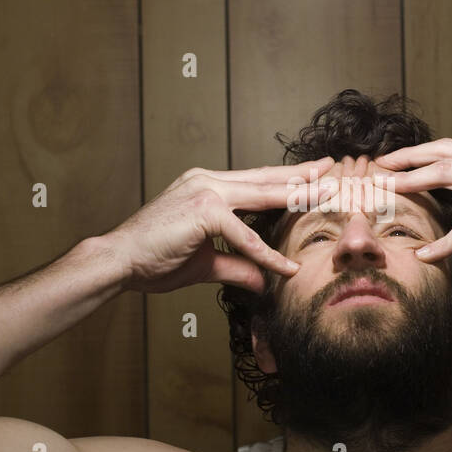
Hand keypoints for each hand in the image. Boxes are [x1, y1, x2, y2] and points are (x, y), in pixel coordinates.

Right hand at [103, 157, 335, 292]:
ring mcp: (205, 191)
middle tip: (333, 169)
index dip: (287, 177)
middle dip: (302, 175)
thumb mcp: (205, 264)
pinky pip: (244, 235)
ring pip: (262, 194)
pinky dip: (266, 254)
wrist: (118, 261)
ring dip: (298, 196)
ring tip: (328, 196)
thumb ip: (237, 267)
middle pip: (266, 178)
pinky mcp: (202, 211)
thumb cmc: (154, 259)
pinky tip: (286, 267)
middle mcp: (207, 180)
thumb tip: (264, 283)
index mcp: (207, 185)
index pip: (256, 180)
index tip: (315, 173)